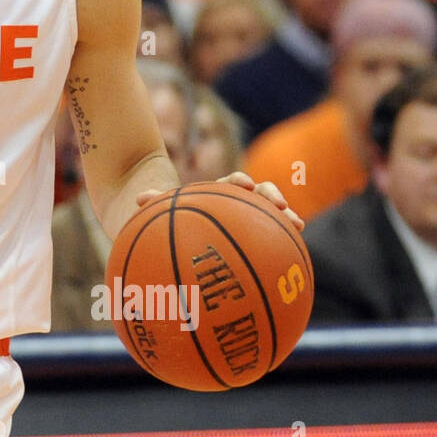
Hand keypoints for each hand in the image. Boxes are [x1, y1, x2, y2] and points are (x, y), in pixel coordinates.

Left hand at [136, 171, 303, 231]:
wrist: (178, 226)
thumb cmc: (171, 216)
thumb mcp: (163, 211)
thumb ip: (156, 204)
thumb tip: (139, 198)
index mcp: (217, 193)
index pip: (232, 182)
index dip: (240, 182)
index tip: (245, 185)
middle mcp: (237, 202)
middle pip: (259, 193)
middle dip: (271, 195)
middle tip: (280, 204)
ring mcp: (248, 218)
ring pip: (271, 214)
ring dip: (285, 216)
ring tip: (297, 225)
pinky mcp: (254, 235)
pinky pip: (271, 237)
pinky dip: (284, 240)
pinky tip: (293, 254)